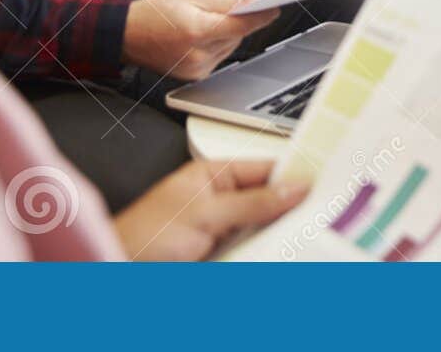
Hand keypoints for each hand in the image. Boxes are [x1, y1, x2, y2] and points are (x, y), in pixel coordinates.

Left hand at [114, 159, 309, 260]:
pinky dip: (267, 256)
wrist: (116, 272)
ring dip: (280, 236)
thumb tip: (293, 188)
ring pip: (262, 230)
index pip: (263, 169)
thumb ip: (252, 202)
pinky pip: (252, 253)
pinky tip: (282, 258)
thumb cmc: (143, 237)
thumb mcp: (206, 215)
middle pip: (267, 201)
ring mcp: (219, 231)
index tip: (323, 180)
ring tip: (307, 236)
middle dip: (291, 208)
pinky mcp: (219, 258)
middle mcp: (218, 201)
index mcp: (212, 175)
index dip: (293, 173)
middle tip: (322, 213)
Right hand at [122, 0, 278, 80]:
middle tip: (228, 8)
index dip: (261, 17)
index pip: (241, 27)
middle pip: (236, 37)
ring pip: (230, 47)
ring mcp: (197, 68)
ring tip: (205, 22)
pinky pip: (219, 56)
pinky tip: (200, 36)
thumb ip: (223, 3)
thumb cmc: (153, 14)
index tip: (274, 9)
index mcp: (197, 32)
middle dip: (237, 22)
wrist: (126, 36)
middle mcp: (198, 55)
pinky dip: (217, 45)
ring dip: (227, 34)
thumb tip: (250, 3)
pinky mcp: (195, 76)